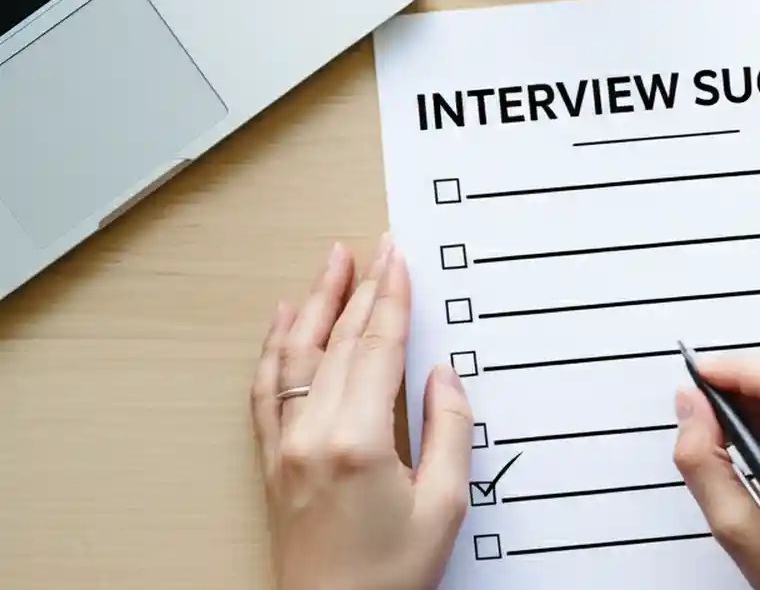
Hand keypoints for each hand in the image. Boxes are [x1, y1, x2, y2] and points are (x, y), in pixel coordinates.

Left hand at [250, 237, 472, 589]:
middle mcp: (312, 435)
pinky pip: (266, 389)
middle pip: (336, 342)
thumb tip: (442, 377)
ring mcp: (285, 446)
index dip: (391, 299)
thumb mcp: (442, 508)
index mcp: (358, 442)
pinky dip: (273, 349)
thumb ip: (447, 432)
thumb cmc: (388, 579)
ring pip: (294, 355)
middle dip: (357, 289)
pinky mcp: (272, 462)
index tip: (398, 261)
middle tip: (372, 249)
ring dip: (312, 304)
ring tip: (328, 266)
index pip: (377, 349)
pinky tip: (281, 323)